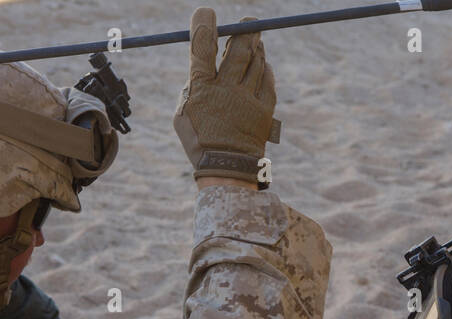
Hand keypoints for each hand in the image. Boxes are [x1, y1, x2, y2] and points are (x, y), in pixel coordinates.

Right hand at [173, 7, 276, 184]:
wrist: (227, 170)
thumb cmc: (199, 140)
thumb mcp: (184, 114)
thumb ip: (193, 87)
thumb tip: (206, 65)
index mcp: (202, 90)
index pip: (202, 48)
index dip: (204, 25)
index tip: (206, 13)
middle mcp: (226, 91)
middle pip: (238, 49)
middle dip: (244, 31)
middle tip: (249, 22)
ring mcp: (247, 100)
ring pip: (255, 61)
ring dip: (255, 47)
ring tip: (254, 41)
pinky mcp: (264, 110)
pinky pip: (268, 80)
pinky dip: (265, 69)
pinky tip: (262, 66)